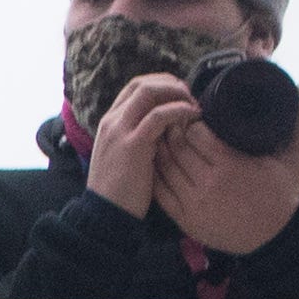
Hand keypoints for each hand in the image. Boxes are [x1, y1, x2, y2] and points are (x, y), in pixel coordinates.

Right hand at [82, 70, 195, 216]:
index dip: (161, 84)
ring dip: (177, 93)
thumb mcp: (125, 157)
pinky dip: (179, 110)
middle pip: (143, 83)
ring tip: (194, 106)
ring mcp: (120, 130)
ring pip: (149, 91)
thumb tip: (166, 127)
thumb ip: (139, 137)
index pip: (135, 87)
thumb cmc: (119, 191)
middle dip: (171, 84)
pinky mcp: (133, 144)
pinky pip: (159, 114)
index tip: (180, 96)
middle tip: (190, 98)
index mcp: (109, 123)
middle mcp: (112, 121)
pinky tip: (192, 116)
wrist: (105, 214)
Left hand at [153, 76, 298, 254]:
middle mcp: (209, 185)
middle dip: (173, 131)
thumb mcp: (298, 157)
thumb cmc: (283, 192)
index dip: (192, 121)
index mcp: (232, 166)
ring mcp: (194, 204)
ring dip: (161, 150)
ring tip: (164, 137)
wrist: (273, 237)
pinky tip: (158, 163)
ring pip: (165, 168)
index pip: (197, 134)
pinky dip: (156, 174)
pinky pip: (160, 191)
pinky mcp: (184, 219)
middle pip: (178, 149)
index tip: (194, 115)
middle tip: (174, 121)